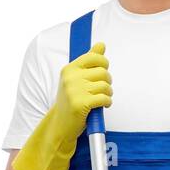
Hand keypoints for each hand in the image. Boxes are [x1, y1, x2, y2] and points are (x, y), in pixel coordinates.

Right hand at [13, 43, 111, 169]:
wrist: (60, 125)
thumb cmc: (71, 101)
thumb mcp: (76, 79)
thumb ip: (89, 61)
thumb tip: (101, 44)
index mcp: (69, 69)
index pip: (94, 57)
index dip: (104, 64)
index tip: (103, 72)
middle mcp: (70, 78)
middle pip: (103, 72)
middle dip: (108, 81)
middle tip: (104, 89)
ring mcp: (74, 91)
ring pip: (105, 85)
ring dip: (109, 93)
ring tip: (104, 98)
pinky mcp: (80, 104)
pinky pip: (104, 98)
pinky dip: (107, 102)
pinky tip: (103, 105)